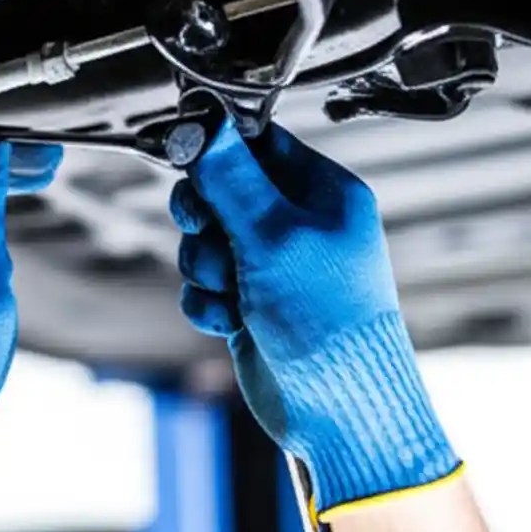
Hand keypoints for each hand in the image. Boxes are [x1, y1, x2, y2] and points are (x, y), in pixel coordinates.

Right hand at [171, 120, 458, 517]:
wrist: (338, 408)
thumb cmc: (328, 321)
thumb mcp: (274, 236)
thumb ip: (232, 179)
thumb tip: (203, 123)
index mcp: (323, 193)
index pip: (258, 144)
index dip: (218, 152)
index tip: (192, 163)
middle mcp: (298, 225)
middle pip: (220, 191)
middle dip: (203, 218)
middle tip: (206, 230)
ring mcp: (272, 267)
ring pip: (204, 242)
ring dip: (205, 267)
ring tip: (233, 291)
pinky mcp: (250, 305)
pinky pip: (204, 286)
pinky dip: (208, 303)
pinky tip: (232, 321)